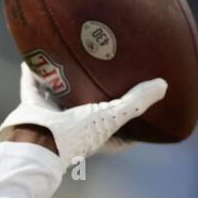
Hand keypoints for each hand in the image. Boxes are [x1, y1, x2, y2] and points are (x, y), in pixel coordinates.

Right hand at [0, 63, 166, 160]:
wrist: (34, 141)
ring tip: (75, 56)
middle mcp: (77, 126)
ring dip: (68, 79)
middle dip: (100, 92)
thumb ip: (136, 102)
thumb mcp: (112, 116)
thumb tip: (163, 85)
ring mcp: (54, 116)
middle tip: (111, 70)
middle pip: (92, 106)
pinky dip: (33, 72)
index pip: (123, 128)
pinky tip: (35, 55)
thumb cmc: (76, 135)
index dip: (134, 119)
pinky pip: (34, 84)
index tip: (144, 99)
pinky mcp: (33, 106)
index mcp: (99, 134)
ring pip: (63, 93)